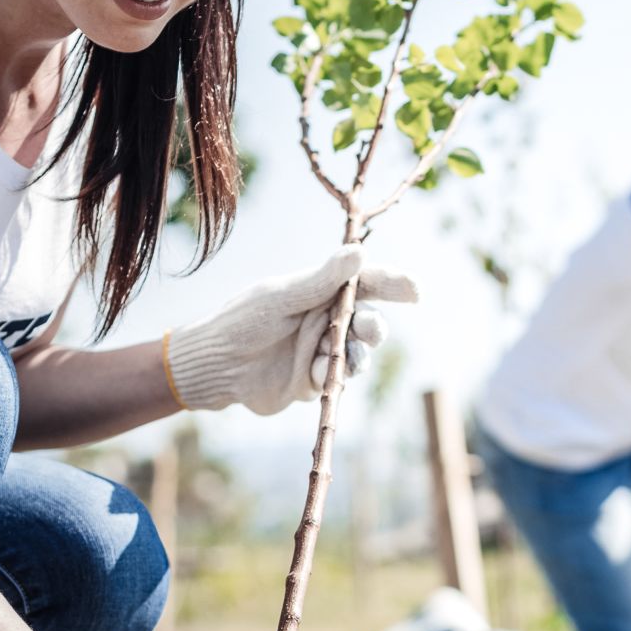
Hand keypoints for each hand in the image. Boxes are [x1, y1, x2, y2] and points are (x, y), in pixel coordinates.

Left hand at [165, 246, 417, 414]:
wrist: (216, 367)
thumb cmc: (242, 321)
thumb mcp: (282, 297)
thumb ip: (322, 279)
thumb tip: (359, 252)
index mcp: (319, 290)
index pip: (365, 282)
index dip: (393, 284)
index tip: (415, 291)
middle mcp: (326, 317)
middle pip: (369, 319)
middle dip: (374, 325)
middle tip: (368, 329)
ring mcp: (322, 348)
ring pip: (361, 351)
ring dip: (358, 353)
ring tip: (342, 355)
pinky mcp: (315, 378)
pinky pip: (340, 377)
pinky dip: (336, 374)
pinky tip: (319, 373)